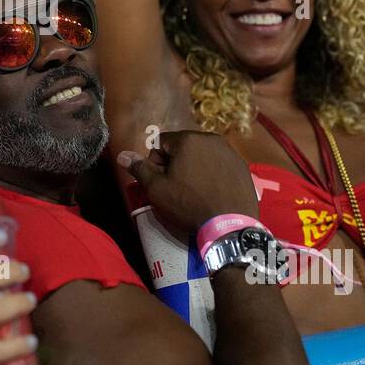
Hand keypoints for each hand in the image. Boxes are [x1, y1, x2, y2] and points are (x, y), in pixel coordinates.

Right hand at [116, 130, 257, 232]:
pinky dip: (212, 175)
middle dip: (175, 164)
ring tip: (195, 193)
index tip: (161, 182)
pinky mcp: (242, 166)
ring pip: (202, 155)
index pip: (160, 143)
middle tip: (177, 189)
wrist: (230, 225)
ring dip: (194, 169)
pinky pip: (219, 165)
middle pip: (183, 147)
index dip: (155, 162)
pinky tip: (212, 193)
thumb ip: (139, 169)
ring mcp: (230, 152)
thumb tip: (122, 155)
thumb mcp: (157, 189)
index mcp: (188, 139)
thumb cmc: (189, 204)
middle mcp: (211, 139)